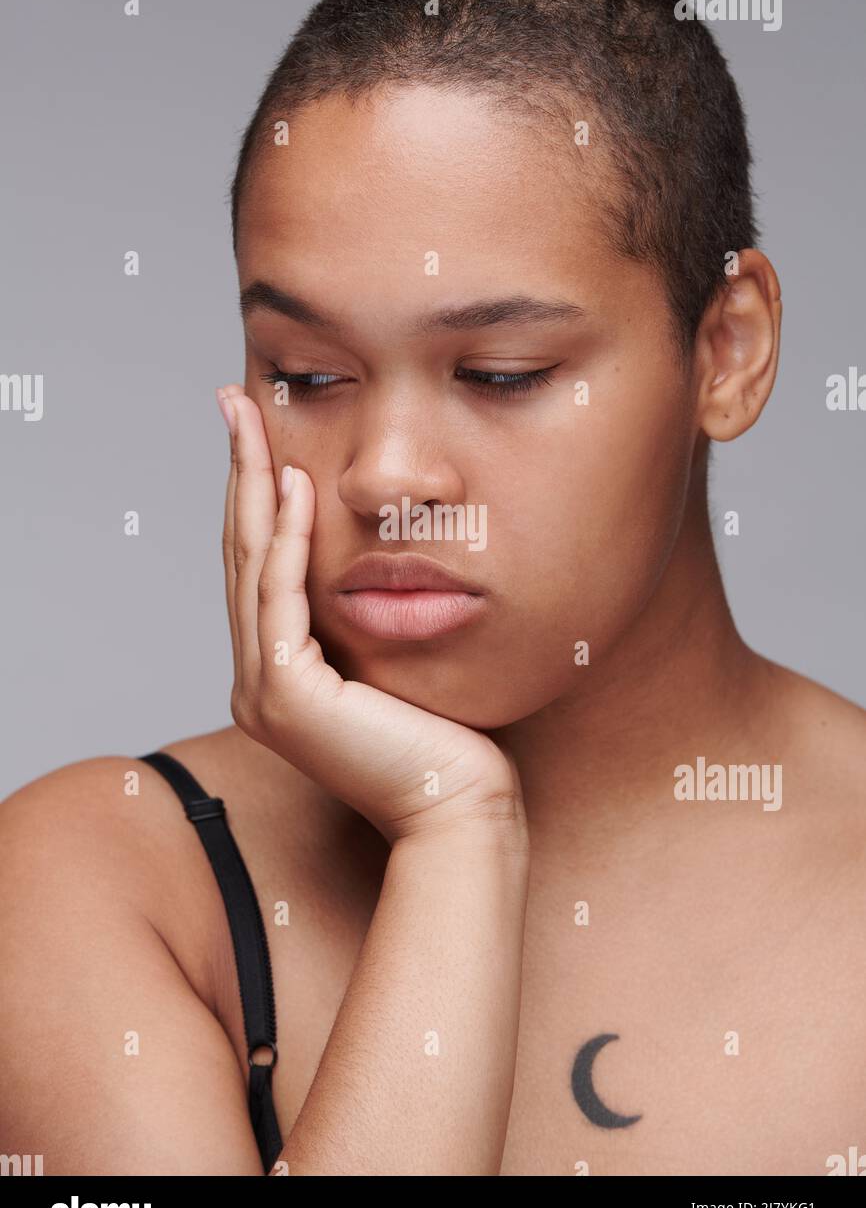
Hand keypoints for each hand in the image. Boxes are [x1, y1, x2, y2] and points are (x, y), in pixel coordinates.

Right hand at [217, 385, 524, 845]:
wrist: (460, 805)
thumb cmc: (445, 737)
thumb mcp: (394, 658)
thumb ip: (366, 615)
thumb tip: (377, 555)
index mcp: (277, 674)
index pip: (259, 565)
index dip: (253, 494)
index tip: (258, 430)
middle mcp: (256, 681)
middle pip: (241, 553)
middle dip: (237, 471)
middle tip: (233, 401)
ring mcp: (262, 691)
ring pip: (250, 564)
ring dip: (249, 484)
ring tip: (250, 417)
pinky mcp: (286, 696)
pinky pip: (280, 596)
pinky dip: (283, 536)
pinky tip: (290, 481)